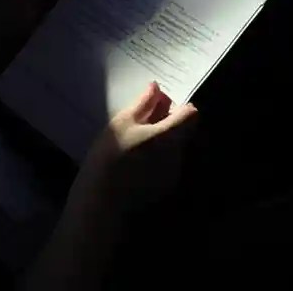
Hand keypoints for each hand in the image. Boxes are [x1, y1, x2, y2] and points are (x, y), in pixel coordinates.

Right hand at [25, 83, 196, 290]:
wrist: (101, 204)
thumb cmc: (109, 157)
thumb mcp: (122, 123)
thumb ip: (143, 104)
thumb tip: (157, 88)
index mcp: (170, 136)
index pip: (191, 114)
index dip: (178, 106)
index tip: (158, 105)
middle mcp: (178, 155)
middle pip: (183, 131)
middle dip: (166, 123)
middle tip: (139, 122)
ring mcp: (172, 174)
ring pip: (173, 149)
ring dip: (159, 141)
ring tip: (131, 144)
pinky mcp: (163, 189)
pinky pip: (165, 166)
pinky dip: (154, 159)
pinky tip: (132, 164)